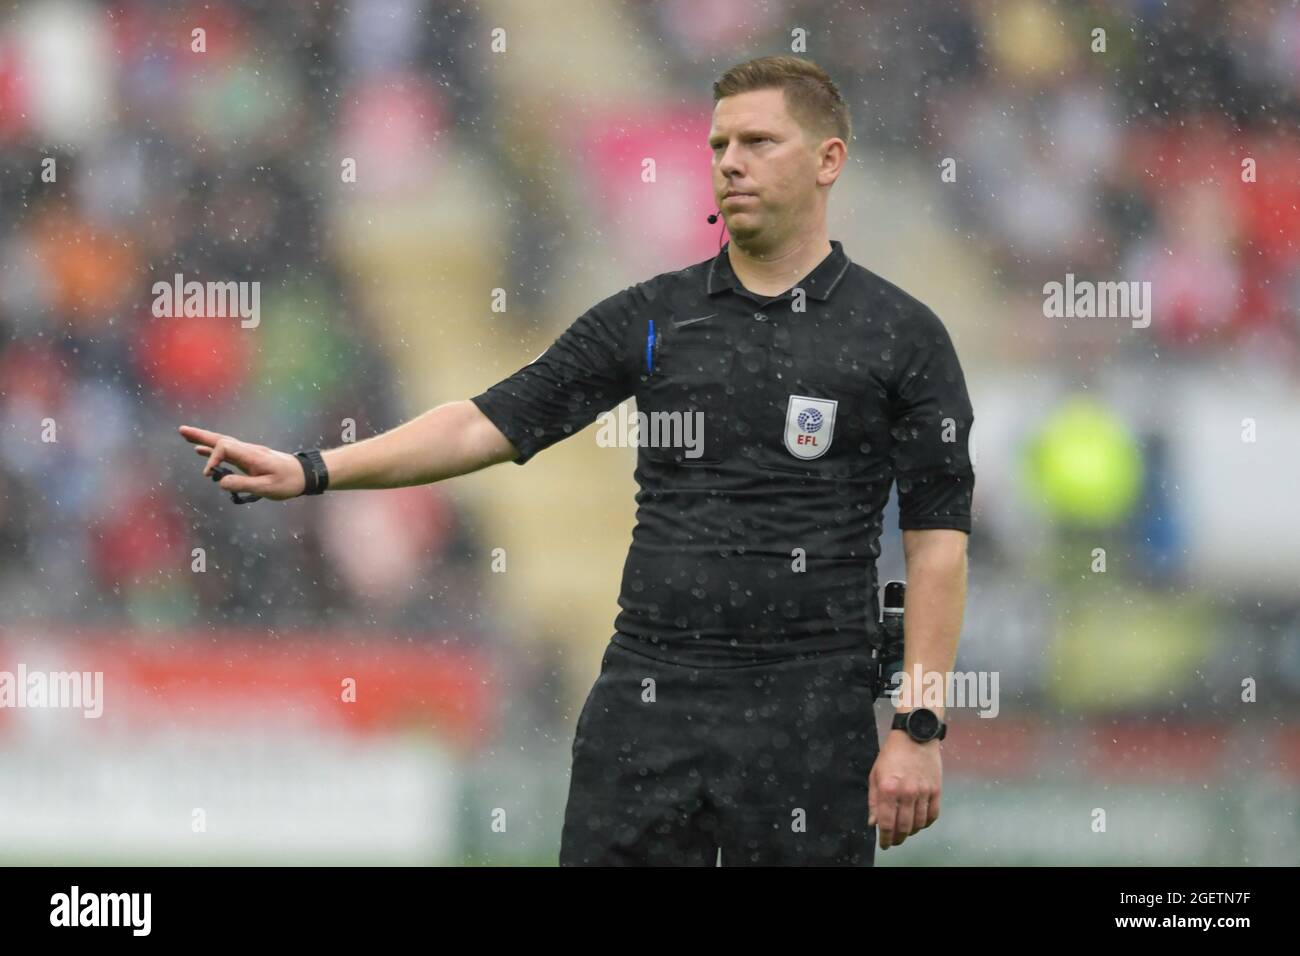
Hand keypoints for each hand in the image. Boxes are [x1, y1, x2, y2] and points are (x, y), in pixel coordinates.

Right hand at [178, 425, 305, 500]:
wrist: (305, 474)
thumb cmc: (289, 482)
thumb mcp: (267, 488)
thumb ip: (243, 484)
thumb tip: (220, 482)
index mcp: (252, 455)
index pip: (225, 448)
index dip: (212, 459)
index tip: (209, 474)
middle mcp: (248, 451)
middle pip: (220, 439)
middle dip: (201, 436)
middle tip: (181, 430)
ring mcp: (248, 454)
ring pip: (222, 444)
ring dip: (204, 440)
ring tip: (185, 436)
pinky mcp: (249, 459)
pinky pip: (227, 452)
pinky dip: (213, 451)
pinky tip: (201, 451)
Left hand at [867, 728, 941, 850]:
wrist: (915, 735)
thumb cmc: (892, 754)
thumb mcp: (875, 775)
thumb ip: (874, 801)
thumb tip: (873, 822)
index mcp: (888, 789)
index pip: (887, 823)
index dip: (884, 838)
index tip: (884, 844)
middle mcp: (907, 793)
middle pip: (904, 827)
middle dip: (897, 838)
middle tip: (894, 841)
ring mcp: (924, 792)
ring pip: (919, 824)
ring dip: (911, 832)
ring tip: (905, 832)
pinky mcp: (936, 790)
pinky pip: (933, 815)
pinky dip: (926, 823)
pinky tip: (920, 823)